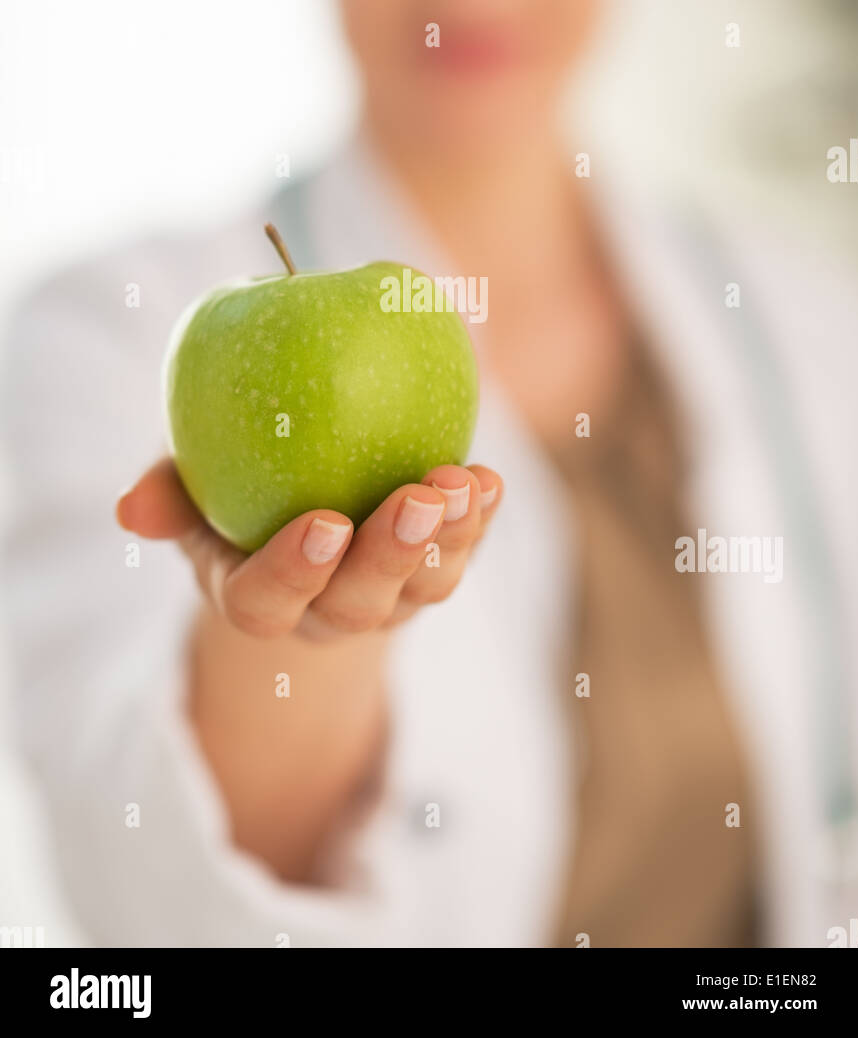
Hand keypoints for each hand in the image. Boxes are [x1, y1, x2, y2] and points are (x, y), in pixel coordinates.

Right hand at [116, 459, 502, 640]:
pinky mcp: (433, 571)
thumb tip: (132, 507)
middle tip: (417, 499)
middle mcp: (326, 610)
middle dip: (391, 556)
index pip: (268, 601)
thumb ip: (169, 494)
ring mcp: (388, 598)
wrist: (296, 510)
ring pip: (424, 587)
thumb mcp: (191, 489)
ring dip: (450, 539)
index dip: (296, 571)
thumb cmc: (231, 491)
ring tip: (465, 485)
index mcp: (255, 595)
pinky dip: (480, 519)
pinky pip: (463, 554)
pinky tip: (490, 481)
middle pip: (360, 604)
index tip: (324, 523)